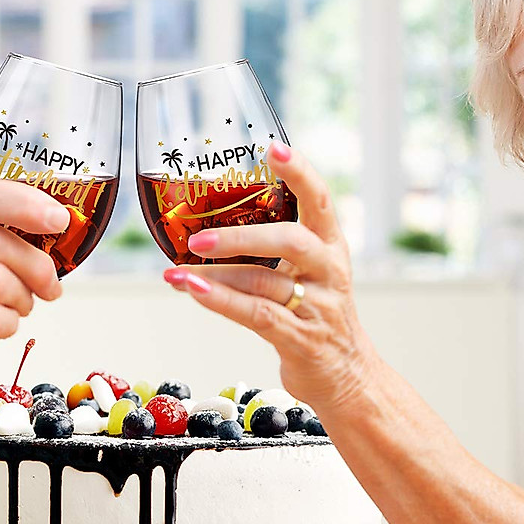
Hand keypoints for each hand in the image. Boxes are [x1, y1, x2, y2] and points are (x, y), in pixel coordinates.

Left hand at [162, 142, 379, 409]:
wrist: (348, 376)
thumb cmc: (316, 314)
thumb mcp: (309, 271)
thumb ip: (274, 245)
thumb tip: (210, 219)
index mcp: (331, 246)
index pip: (321, 199)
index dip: (300, 171)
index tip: (273, 147)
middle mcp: (328, 271)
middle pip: (291, 240)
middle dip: (241, 237)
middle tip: (197, 238)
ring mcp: (317, 306)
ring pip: (262, 282)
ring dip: (213, 276)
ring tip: (175, 273)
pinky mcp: (300, 339)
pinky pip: (256, 315)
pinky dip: (221, 302)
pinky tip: (193, 292)